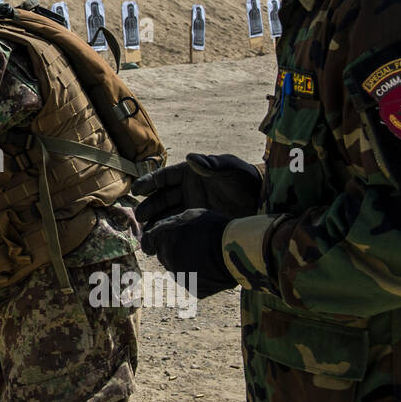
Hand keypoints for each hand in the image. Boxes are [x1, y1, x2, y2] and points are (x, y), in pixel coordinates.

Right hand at [131, 153, 260, 225]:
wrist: (263, 204)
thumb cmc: (246, 181)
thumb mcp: (232, 170)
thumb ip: (213, 164)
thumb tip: (192, 158)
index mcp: (188, 174)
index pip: (163, 178)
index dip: (148, 183)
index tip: (137, 190)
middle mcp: (185, 192)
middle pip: (160, 199)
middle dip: (148, 208)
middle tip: (140, 218)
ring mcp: (189, 209)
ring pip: (164, 216)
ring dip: (153, 225)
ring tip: (146, 236)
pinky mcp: (195, 225)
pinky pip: (176, 229)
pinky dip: (166, 235)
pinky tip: (160, 244)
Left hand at [140, 208, 236, 296]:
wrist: (234, 249)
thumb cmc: (215, 227)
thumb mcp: (191, 216)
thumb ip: (172, 223)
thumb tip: (161, 228)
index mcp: (163, 237)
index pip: (147, 243)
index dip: (151, 244)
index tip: (153, 246)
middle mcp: (167, 257)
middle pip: (164, 256)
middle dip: (172, 252)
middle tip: (191, 247)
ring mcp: (180, 275)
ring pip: (177, 270)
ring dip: (185, 265)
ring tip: (205, 258)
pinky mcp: (193, 288)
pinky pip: (192, 283)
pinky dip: (199, 278)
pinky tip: (212, 270)